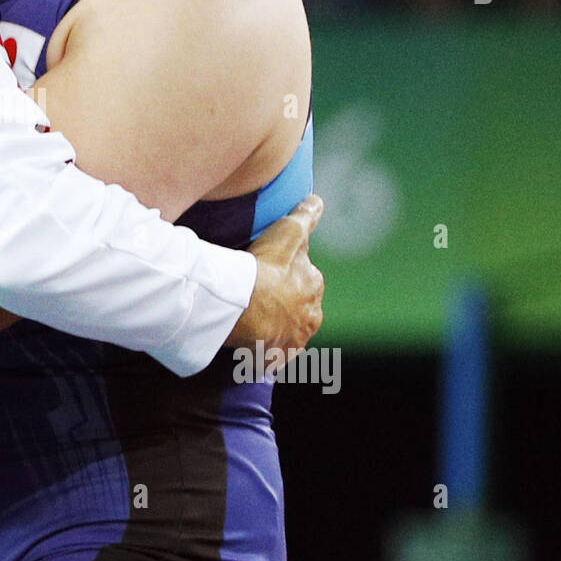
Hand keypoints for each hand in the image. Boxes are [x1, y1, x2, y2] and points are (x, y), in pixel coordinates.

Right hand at [226, 195, 324, 357]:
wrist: (242, 308)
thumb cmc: (264, 269)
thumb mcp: (287, 233)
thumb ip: (304, 217)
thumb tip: (318, 201)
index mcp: (314, 287)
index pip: (304, 278)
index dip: (285, 274)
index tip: (267, 273)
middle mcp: (311, 316)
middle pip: (297, 307)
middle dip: (283, 304)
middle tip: (257, 296)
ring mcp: (294, 340)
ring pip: (286, 331)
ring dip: (274, 328)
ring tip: (251, 321)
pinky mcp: (276, 359)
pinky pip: (272, 356)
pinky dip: (264, 351)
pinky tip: (251, 345)